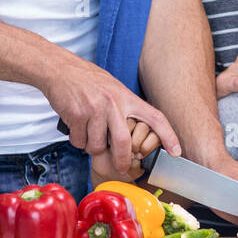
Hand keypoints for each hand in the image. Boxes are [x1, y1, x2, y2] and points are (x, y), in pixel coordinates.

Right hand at [42, 60, 180, 174]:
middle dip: (123, 160)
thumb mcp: (113, 89)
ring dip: (91, 146)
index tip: (176, 152)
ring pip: (97, 146)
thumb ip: (124, 109)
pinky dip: (77, 140)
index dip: (168, 135)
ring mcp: (95, 109)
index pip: (154, 117)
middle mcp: (113, 103)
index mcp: (127, 97)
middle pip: (124, 142)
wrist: (60, 69)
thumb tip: (132, 134)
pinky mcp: (77, 115)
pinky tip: (76, 125)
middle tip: (122, 168)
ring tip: (88, 130)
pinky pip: (79, 142)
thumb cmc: (87, 80)